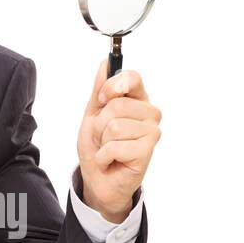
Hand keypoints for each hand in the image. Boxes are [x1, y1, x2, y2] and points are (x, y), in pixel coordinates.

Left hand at [77, 57, 161, 221]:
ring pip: (115, 126)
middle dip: (99, 123)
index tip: (102, 98)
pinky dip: (104, 155)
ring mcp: (151, 132)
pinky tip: (111, 160)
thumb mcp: (92, 114)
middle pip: (117, 105)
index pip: (132, 78)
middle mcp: (149, 112)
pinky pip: (116, 146)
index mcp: (137, 99)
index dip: (113, 85)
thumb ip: (99, 90)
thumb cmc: (98, 145)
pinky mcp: (147, 151)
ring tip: (108, 148)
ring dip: (102, 141)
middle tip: (103, 136)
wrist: (98, 178)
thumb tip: (105, 65)